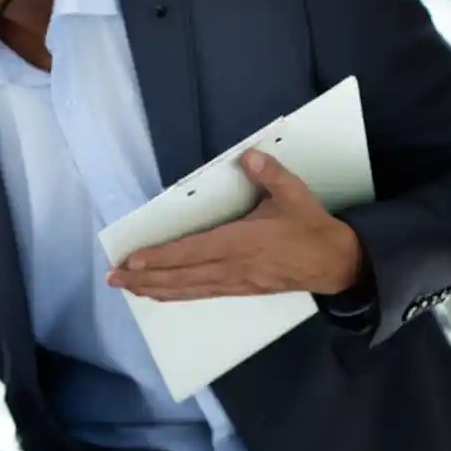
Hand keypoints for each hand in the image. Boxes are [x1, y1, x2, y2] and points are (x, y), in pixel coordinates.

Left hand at [107, 149, 363, 300]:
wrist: (336, 264)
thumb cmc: (311, 229)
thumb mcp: (296, 196)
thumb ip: (272, 175)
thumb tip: (249, 156)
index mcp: (241, 243)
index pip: (192, 251)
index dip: (161, 258)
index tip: (134, 259)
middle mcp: (231, 267)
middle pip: (180, 276)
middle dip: (145, 277)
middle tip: (113, 278)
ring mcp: (234, 282)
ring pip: (187, 289)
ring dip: (154, 288)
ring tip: (127, 286)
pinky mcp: (239, 290)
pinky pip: (200, 294)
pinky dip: (176, 294)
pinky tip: (159, 294)